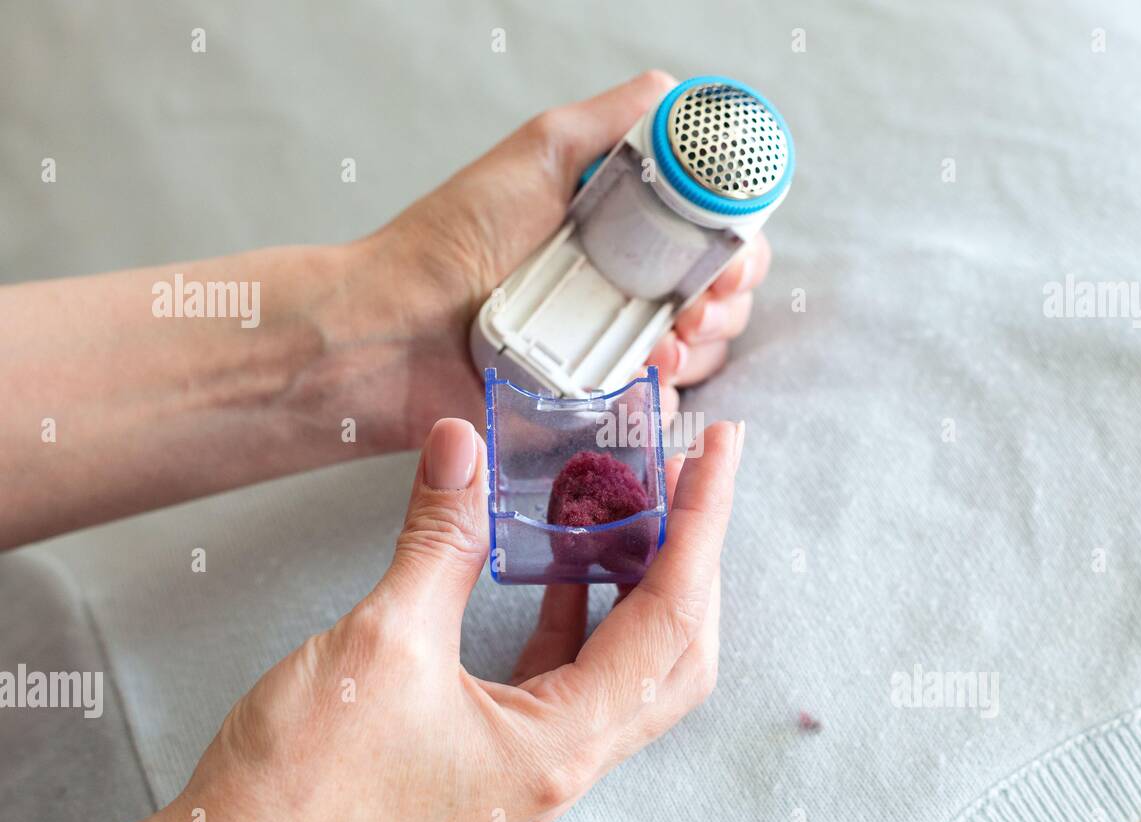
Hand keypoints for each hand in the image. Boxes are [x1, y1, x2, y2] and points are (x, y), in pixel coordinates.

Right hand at [70, 417, 743, 821]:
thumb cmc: (304, 789)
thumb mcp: (381, 640)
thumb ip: (439, 541)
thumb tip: (464, 454)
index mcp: (559, 742)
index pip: (669, 617)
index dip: (700, 525)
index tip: (717, 457)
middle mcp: (562, 758)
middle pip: (674, 649)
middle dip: (693, 555)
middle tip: (690, 476)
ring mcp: (533, 758)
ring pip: (628, 663)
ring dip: (641, 581)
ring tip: (633, 506)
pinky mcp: (497, 749)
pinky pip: (570, 672)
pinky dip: (581, 609)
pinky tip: (563, 564)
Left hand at [355, 70, 771, 444]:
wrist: (396, 333)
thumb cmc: (454, 240)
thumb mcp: (539, 154)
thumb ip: (612, 123)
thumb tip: (675, 94)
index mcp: (625, 226)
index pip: (715, 234)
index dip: (737, 246)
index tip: (727, 259)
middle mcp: (628, 282)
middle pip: (724, 293)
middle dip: (726, 300)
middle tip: (693, 307)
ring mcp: (614, 343)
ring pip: (705, 350)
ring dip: (701, 347)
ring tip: (660, 345)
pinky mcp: (598, 399)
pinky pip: (665, 402)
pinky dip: (669, 392)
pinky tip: (643, 377)